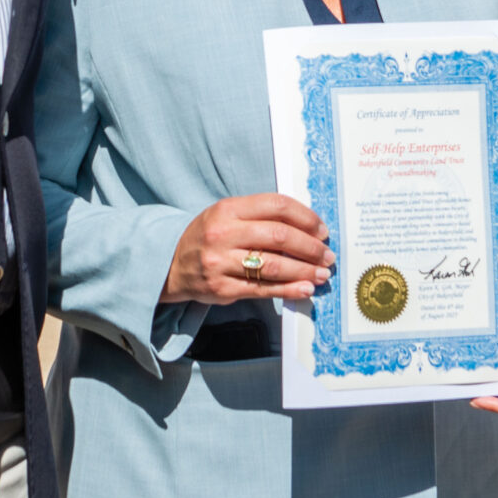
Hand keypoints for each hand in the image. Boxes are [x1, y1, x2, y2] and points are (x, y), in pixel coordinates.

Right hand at [162, 193, 333, 304]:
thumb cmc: (208, 237)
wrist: (170, 265)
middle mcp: (223, 233)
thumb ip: (260, 216)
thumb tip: (307, 228)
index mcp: (227, 209)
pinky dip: (288, 290)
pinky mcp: (222, 288)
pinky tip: (305, 290)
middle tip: (327, 255)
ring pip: (274, 266)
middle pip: (279, 236)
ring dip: (304, 271)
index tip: (322, 229)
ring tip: (321, 274)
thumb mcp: (227, 215)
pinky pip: (263, 290)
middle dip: (311, 247)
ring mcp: (221, 262)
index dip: (305, 218)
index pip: (276, 206)